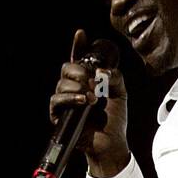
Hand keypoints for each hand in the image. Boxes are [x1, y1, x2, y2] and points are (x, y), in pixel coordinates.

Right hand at [49, 27, 129, 175]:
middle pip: (67, 67)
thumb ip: (114, 76)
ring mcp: (66, 100)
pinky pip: (57, 99)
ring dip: (78, 86)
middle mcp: (74, 87)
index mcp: (88, 79)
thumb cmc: (114, 119)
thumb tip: (99, 71)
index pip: (79, 58)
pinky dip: (70, 98)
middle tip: (95, 83)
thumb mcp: (120, 92)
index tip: (81, 34)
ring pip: (62, 82)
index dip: (78, 45)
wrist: (111, 142)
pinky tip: (83, 101)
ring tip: (93, 98)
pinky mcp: (59, 114)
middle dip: (81, 71)